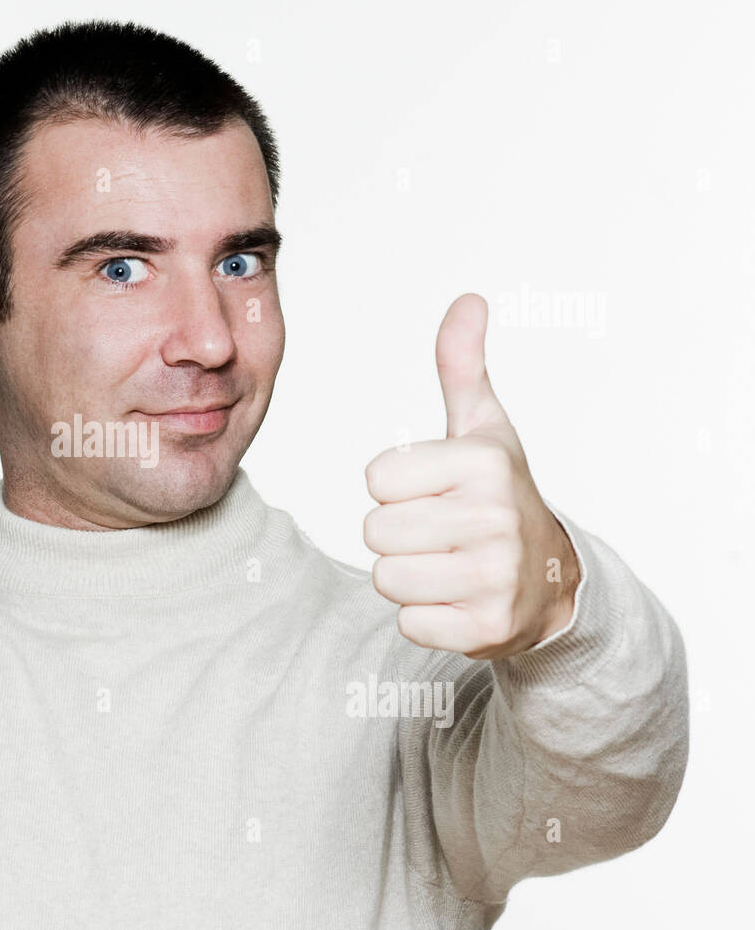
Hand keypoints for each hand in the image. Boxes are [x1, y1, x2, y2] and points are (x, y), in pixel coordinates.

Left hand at [362, 293, 578, 658]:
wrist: (554, 580)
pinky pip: (408, 624)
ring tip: (448, 564)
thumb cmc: (500, 495)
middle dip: (397, 535)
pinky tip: (458, 600)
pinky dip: (425, 618)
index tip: (435, 492)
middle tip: (440, 533)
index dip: (395, 488)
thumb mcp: (484, 427)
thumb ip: (461, 366)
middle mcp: (494, 518)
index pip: (375, 480)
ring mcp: (494, 577)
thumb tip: (468, 300)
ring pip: (386, 579)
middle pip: (374, 532)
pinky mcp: (487, 629)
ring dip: (408, 577)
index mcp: (483, 463)